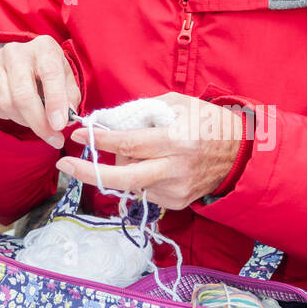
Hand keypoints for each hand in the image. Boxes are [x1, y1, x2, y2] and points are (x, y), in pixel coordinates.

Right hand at [0, 35, 80, 148]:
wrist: (20, 60)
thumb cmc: (46, 72)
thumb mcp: (65, 79)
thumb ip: (69, 99)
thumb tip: (65, 119)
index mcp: (43, 48)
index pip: (50, 74)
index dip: (55, 102)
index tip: (59, 125)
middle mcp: (16, 50)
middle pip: (23, 95)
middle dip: (38, 122)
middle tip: (52, 138)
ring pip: (5, 103)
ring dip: (22, 120)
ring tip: (34, 119)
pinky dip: (4, 115)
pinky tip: (14, 110)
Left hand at [55, 92, 242, 209]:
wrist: (241, 155)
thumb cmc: (210, 123)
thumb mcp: (180, 105)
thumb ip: (144, 111)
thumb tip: (110, 121)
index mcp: (176, 141)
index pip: (129, 143)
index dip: (100, 141)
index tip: (78, 135)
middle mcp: (175, 169)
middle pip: (123, 177)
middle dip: (89, 172)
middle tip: (65, 165)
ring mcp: (176, 190)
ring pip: (131, 183)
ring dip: (121, 168)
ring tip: (135, 153)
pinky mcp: (177, 203)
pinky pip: (145, 190)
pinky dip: (140, 176)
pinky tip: (153, 165)